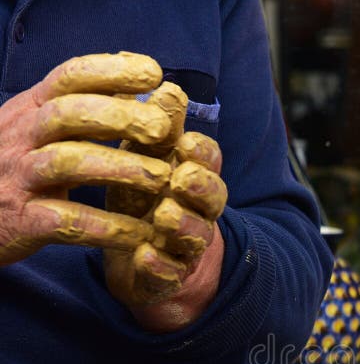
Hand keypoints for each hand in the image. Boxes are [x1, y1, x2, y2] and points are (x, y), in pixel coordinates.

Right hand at [0, 52, 177, 263]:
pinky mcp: (24, 221)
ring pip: (68, 163)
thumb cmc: (16, 170)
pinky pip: (69, 222)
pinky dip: (108, 227)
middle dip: (118, 116)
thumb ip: (83, 110)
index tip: (154, 73)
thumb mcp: (41, 131)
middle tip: (162, 128)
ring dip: (119, 167)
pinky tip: (142, 234)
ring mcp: (20, 178)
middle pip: (68, 113)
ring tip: (161, 178)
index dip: (111, 71)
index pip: (69, 77)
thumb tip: (132, 84)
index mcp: (31, 110)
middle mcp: (21, 137)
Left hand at [104, 84, 228, 331]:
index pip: (209, 162)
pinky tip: (144, 256)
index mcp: (194, 179)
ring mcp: (186, 247)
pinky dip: (160, 266)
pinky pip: (171, 274)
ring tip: (165, 215)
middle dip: (202, 187)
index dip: (202, 153)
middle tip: (181, 177)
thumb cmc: (145, 201)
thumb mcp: (148, 161)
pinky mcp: (169, 277)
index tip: (184, 142)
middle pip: (214, 199)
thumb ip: (159, 130)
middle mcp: (198, 213)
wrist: (140, 259)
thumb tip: (169, 85)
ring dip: (184, 225)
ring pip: (196, 237)